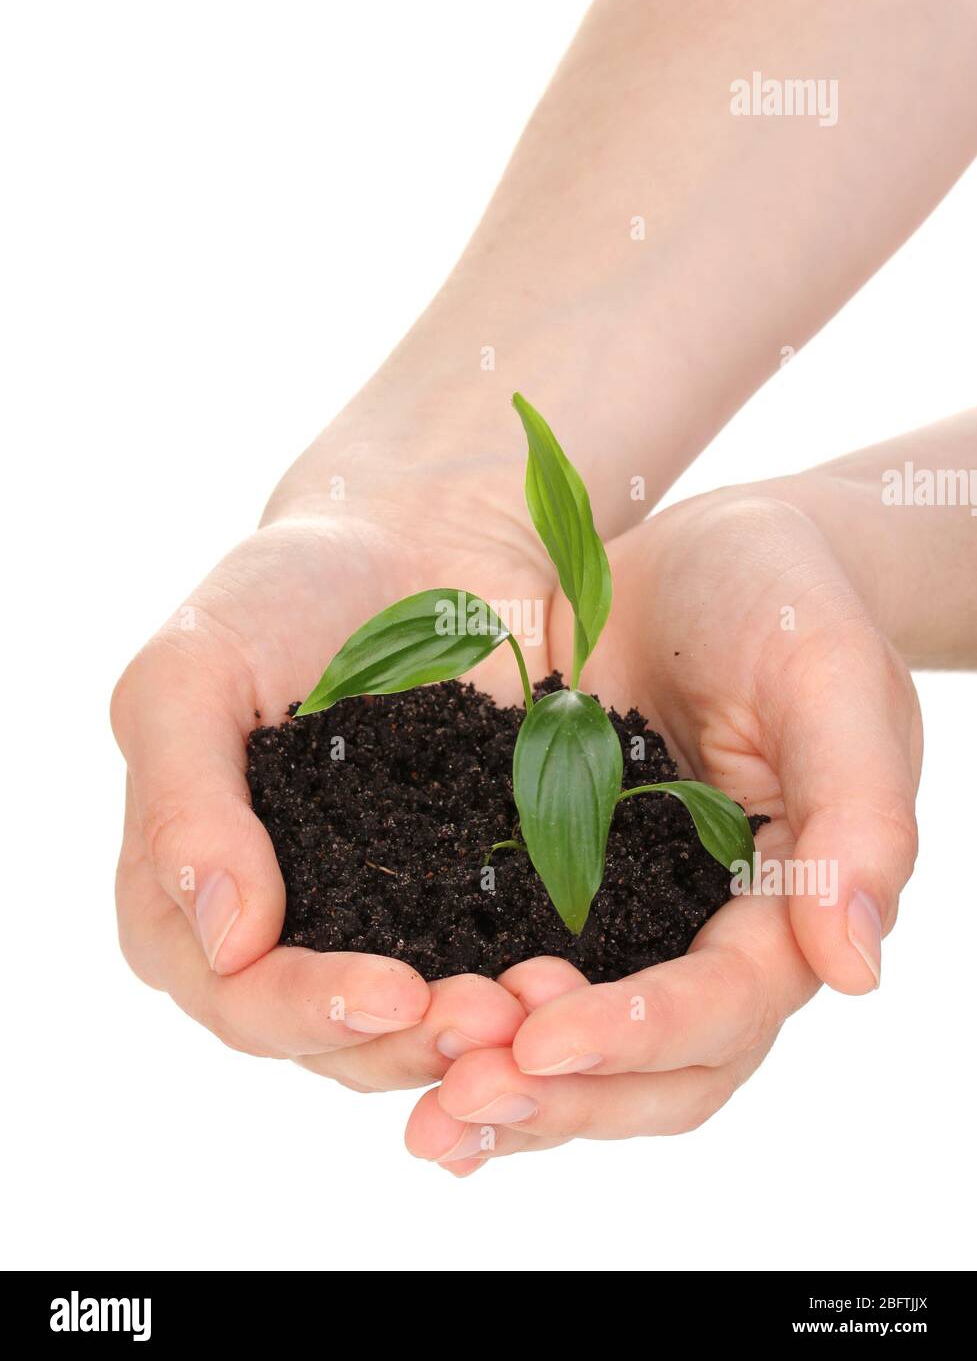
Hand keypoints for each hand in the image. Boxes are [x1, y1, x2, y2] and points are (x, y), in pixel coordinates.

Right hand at [110, 430, 555, 1088]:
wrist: (415, 534)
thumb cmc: (283, 591)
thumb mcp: (194, 672)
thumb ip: (182, 799)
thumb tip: (224, 941)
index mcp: (187, 891)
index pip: (234, 995)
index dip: (305, 1012)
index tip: (394, 992)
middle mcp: (280, 925)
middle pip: (328, 1039)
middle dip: (405, 1042)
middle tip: (489, 1021)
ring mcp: (378, 916)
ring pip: (413, 1028)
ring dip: (472, 1036)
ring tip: (537, 1012)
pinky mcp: (469, 892)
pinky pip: (492, 965)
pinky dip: (527, 988)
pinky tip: (576, 982)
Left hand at [405, 492, 921, 1171]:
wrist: (700, 555)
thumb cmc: (785, 598)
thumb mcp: (828, 678)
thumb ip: (858, 811)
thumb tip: (853, 964)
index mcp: (784, 903)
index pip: (726, 1005)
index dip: (641, 1032)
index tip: (542, 1037)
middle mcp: (702, 935)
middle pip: (650, 1072)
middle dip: (560, 1095)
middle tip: (458, 1096)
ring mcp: (622, 920)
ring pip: (577, 1054)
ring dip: (505, 1088)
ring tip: (422, 1101)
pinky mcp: (548, 884)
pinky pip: (510, 979)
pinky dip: (468, 1030)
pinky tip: (394, 1050)